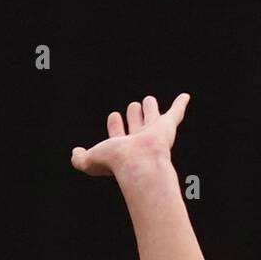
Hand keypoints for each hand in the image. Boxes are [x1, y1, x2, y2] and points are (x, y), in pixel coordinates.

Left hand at [70, 94, 189, 177]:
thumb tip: (75, 152)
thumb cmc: (115, 162)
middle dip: (135, 114)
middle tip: (133, 107)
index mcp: (123, 147)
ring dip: (151, 108)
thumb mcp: (89, 160)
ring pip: (153, 116)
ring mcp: (155, 133)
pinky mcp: (168, 126)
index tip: (114, 116)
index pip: (119, 133)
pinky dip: (180, 104)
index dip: (116, 125)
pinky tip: (185, 96)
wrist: (138, 162)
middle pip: (137, 123)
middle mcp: (139, 140)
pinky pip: (177, 112)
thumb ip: (79, 159)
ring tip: (149, 101)